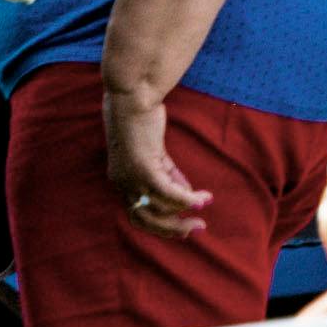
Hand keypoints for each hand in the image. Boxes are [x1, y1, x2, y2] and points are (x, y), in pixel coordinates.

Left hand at [102, 77, 213, 238]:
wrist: (131, 98)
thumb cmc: (141, 118)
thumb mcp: (154, 152)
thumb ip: (167, 172)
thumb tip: (185, 193)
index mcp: (121, 180)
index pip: (138, 214)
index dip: (161, 223)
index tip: (183, 225)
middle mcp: (122, 184)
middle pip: (146, 220)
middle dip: (172, 228)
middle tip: (196, 229)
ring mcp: (131, 179)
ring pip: (160, 208)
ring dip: (185, 211)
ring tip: (205, 204)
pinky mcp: (145, 170)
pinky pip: (169, 193)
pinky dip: (187, 199)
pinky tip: (203, 198)